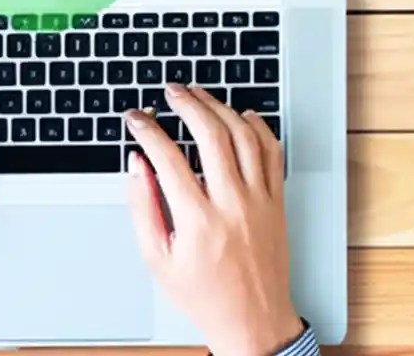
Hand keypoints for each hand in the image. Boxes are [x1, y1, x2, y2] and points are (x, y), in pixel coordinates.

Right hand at [124, 84, 302, 355]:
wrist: (254, 322)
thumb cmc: (204, 296)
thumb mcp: (157, 259)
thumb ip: (143, 208)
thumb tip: (137, 165)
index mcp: (197, 222)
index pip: (167, 158)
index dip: (147, 131)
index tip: (136, 119)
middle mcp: (232, 206)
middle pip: (211, 135)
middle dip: (187, 104)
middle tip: (172, 92)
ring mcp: (259, 202)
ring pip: (244, 137)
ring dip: (220, 108)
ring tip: (200, 96)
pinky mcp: (277, 203)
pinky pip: (273, 153)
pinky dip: (258, 128)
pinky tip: (242, 116)